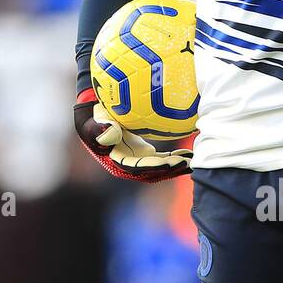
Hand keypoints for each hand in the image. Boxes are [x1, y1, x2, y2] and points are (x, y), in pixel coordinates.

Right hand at [74, 89, 192, 181]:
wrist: (95, 110)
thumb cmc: (91, 113)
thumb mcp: (89, 119)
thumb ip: (95, 127)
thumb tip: (108, 134)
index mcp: (115, 160)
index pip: (136, 168)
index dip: (153, 168)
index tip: (169, 163)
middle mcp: (128, 164)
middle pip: (152, 171)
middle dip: (169, 170)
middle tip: (187, 163)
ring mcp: (137, 160)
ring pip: (160, 166)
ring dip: (175, 166)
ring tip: (193, 160)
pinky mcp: (144, 153)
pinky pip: (162, 157)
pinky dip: (175, 156)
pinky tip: (190, 151)